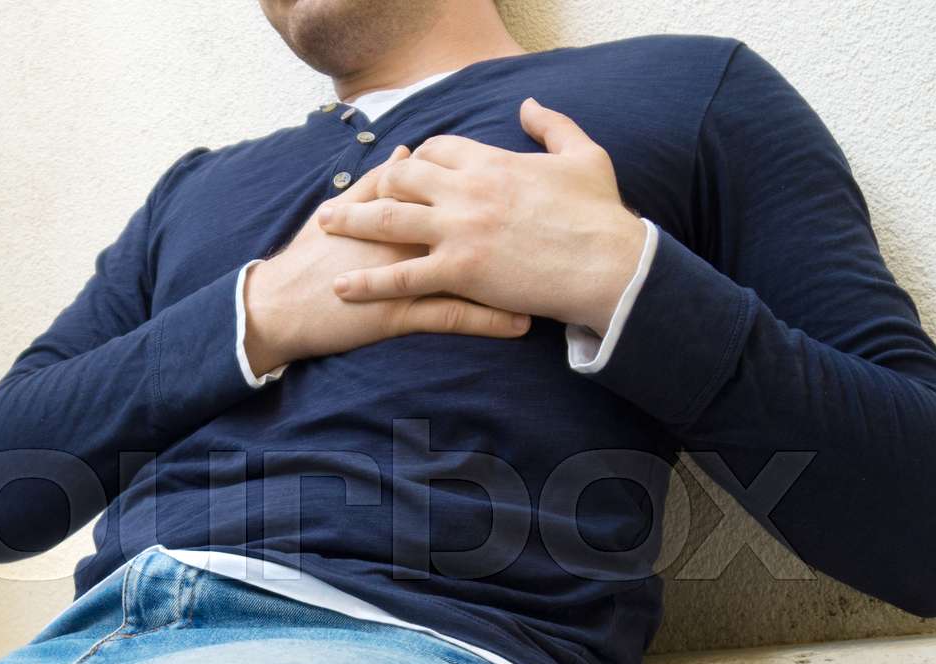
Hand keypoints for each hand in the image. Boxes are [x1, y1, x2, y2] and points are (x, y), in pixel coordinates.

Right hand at [243, 146, 531, 377]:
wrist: (276, 305)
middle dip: (514, 225)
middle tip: (556, 227)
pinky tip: (520, 324)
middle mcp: (401, 233)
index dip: (491, 182)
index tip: (526, 184)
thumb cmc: (310, 257)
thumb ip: (377, 179)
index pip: (448, 180)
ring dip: (514, 277)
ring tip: (552, 282)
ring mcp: (401, 273)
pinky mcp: (397, 311)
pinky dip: (488, 320)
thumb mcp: (341, 208)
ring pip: (470, 270)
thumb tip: (407, 150)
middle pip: (470, 222)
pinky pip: (452, 316)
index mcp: (390, 203)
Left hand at [315, 97, 647, 333]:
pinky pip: (401, 276)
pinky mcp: (459, 270)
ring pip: (389, 219)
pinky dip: (367, 280)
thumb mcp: (584, 156)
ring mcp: (460, 230)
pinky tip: (341, 286)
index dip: (417, 160)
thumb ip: (553, 125)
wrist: (611, 264)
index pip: (436, 150)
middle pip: (403, 177)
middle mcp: (468, 190)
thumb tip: (528, 104)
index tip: (405, 171)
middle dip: (375, 184)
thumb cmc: (601, 215)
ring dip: (352, 219)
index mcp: (492, 161)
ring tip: (324, 224)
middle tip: (351, 195)